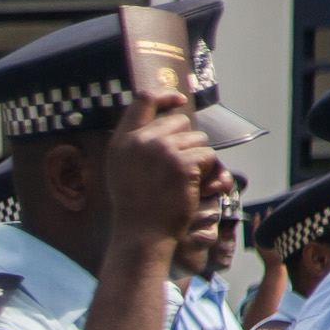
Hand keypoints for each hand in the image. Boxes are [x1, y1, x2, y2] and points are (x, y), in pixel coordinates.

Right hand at [103, 89, 215, 251]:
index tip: (177, 99)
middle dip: (187, 139)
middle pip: (179, 120)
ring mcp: (161, 151)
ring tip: (183, 181)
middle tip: (179, 166)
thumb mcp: (123, 169)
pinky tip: (192, 186)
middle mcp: (140, 141)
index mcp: (122, 141)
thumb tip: (169, 117)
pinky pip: (207, 155)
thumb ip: (137, 143)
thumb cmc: (136, 206)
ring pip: (198, 139)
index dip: (165, 95)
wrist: (141, 234)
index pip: (143, 99)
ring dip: (198, 158)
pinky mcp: (182, 163)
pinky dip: (207, 171)